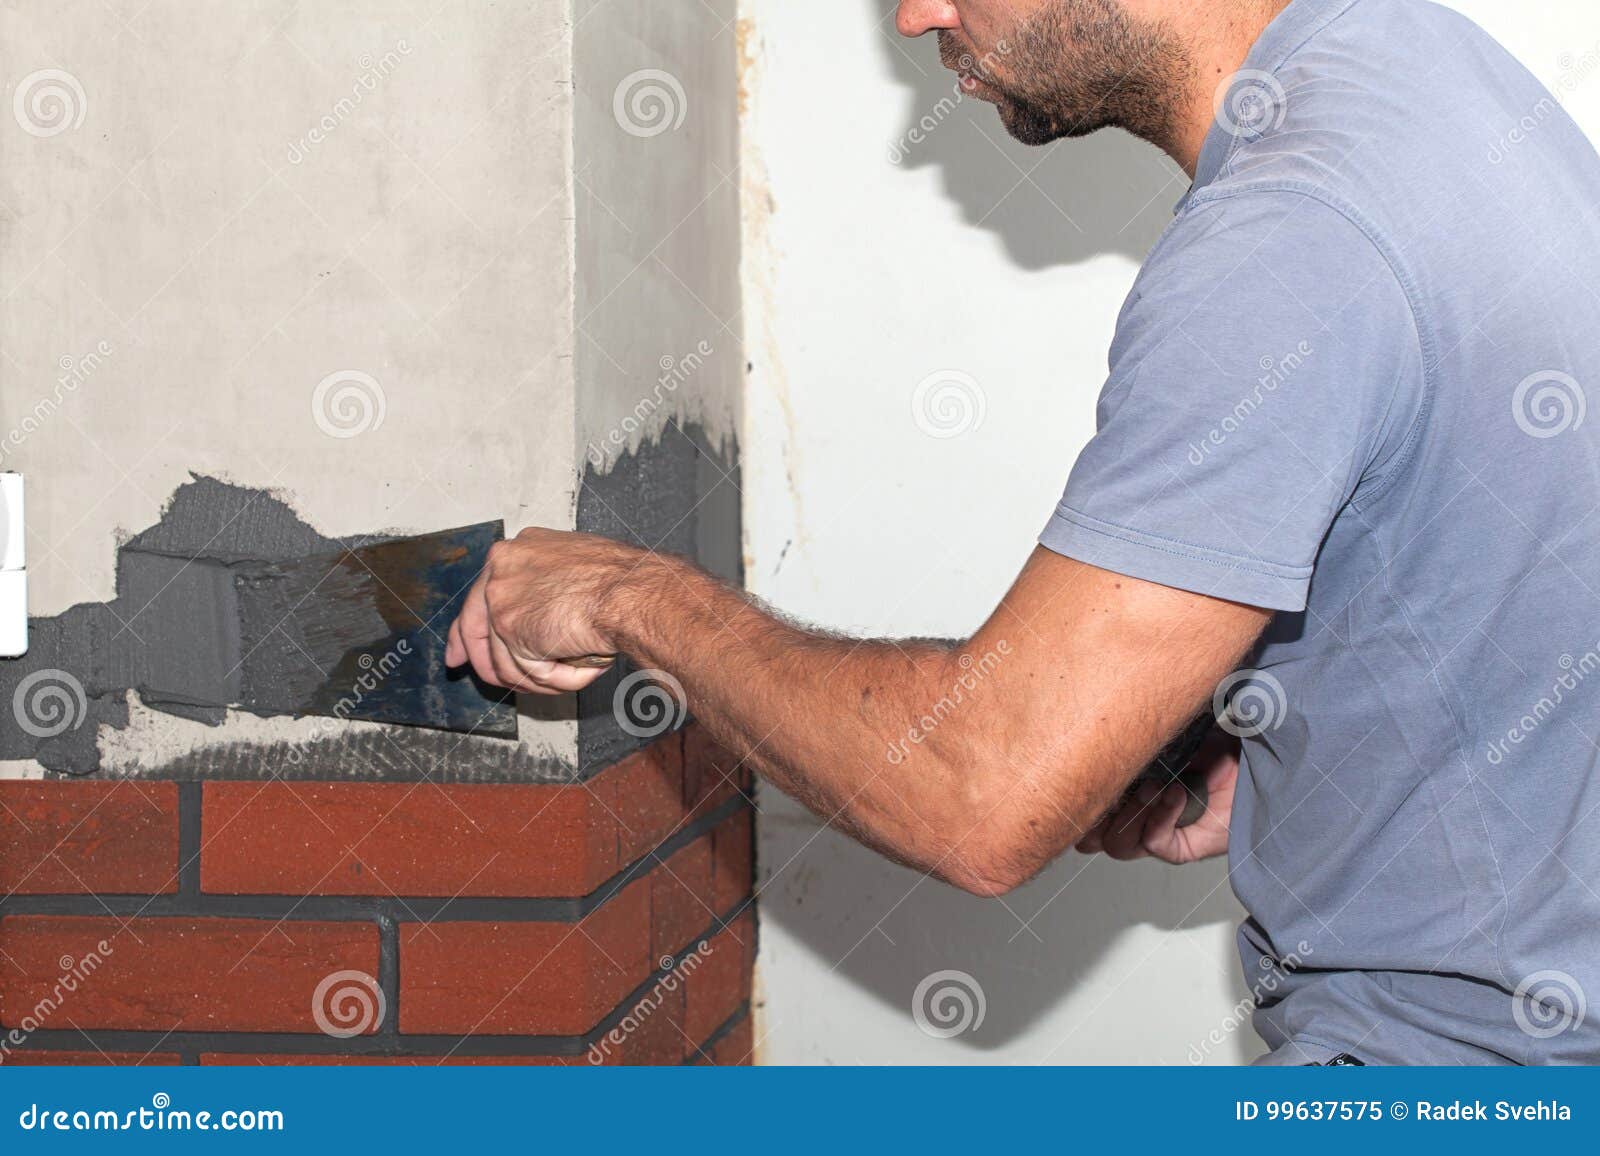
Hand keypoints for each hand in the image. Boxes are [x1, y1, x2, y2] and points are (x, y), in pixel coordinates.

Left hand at [444, 527, 640, 694]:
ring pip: (505, 658)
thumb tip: (544, 617)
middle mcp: (502, 568)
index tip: (462, 649)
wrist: (632, 592)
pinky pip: (526, 671)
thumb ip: (549, 588)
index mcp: (518, 550)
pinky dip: (558, 680)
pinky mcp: (511, 629)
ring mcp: (502, 598)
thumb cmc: (623, 580)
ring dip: (542, 676)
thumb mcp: (577, 569)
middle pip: (473, 624)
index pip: (480, 592)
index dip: (471, 626)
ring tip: (575, 674)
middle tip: (483, 677)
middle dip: (476, 659)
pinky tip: (582, 672)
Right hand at [1075, 727, 1237, 863]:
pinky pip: (1156, 844)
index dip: (1078, 807)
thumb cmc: (1216, 741)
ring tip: (1151, 786)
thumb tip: (1098, 723)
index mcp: (1132, 791)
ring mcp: (1164, 835)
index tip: (1068, 786)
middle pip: (1096, 837)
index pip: (1091, 812)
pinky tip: (1176, 794)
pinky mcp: (1187, 847)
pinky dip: (1161, 818)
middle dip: (1095, 816)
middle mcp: (1143, 817)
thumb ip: (1135, 738)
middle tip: (1106, 789)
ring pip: (1121, 845)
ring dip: (1130, 814)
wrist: (1255, 753)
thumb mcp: (1168, 734)